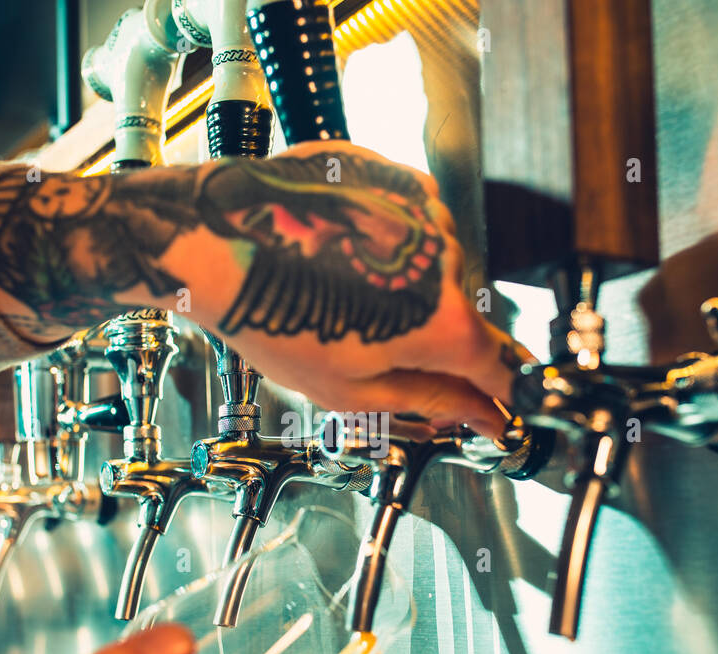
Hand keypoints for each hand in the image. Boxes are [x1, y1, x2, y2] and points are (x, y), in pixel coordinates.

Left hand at [0, 144, 533, 437]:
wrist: (215, 237)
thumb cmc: (270, 313)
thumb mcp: (349, 388)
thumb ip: (430, 401)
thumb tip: (481, 416)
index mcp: (441, 322)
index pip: (500, 365)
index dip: (502, 391)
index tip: (502, 404)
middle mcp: (446, 258)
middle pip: (461, 312)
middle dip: (429, 334)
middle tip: (364, 339)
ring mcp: (423, 208)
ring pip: (432, 264)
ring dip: (401, 283)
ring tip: (336, 289)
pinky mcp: (395, 173)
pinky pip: (409, 222)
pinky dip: (384, 241)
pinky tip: (338, 252)